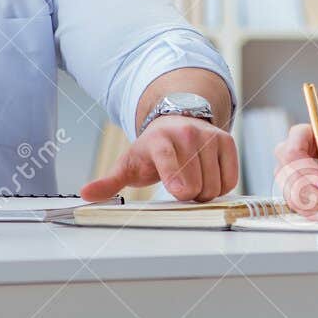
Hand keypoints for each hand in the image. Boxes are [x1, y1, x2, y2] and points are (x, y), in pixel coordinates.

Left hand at [79, 116, 237, 202]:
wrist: (176, 123)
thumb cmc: (151, 151)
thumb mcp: (128, 164)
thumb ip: (109, 182)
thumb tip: (86, 194)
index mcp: (159, 139)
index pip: (169, 159)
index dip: (176, 176)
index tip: (180, 191)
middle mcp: (187, 134)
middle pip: (195, 183)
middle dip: (187, 194)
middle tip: (178, 186)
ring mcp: (209, 136)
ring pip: (214, 185)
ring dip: (204, 192)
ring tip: (192, 180)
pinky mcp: (227, 141)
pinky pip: (230, 180)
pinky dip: (220, 186)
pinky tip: (207, 177)